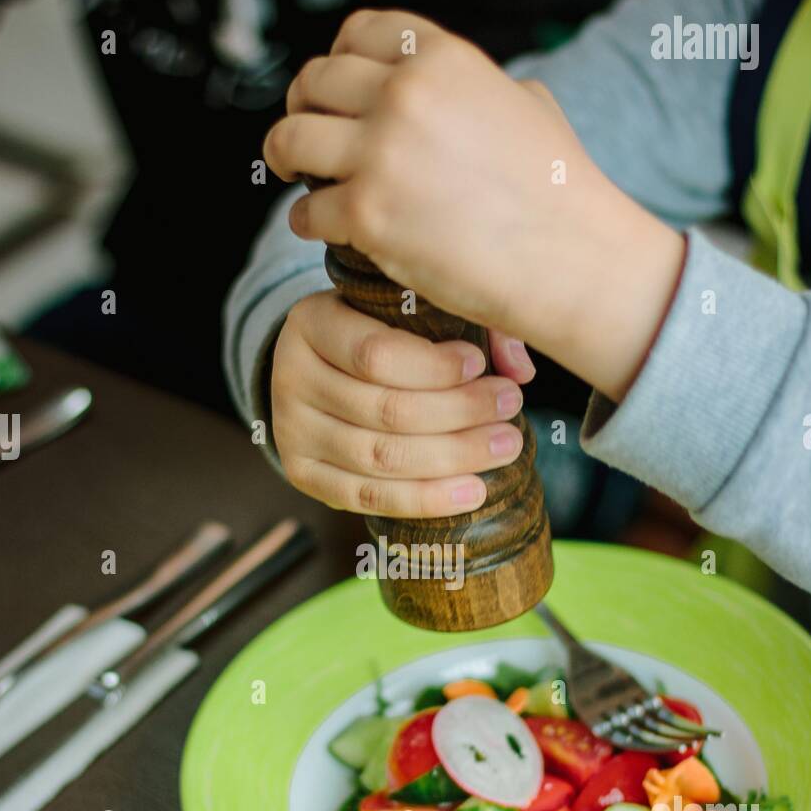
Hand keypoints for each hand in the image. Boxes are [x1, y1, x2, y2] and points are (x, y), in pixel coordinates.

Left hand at [265, 10, 685, 401]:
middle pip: (313, 83)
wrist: (571, 257)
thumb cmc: (558, 191)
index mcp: (441, 58)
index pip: (356, 34)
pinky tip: (320, 227)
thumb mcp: (523, 103)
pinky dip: (307, 220)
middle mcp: (405, 94)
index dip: (335, 63)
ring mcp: (381, 154)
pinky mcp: (368, 215)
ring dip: (286, 158)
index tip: (331, 92)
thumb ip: (471, 87)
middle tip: (305, 139)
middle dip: (302, 108)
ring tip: (295, 176)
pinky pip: (306, 210)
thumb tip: (443, 92)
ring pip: (291, 139)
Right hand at [271, 290, 535, 516]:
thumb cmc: (377, 333)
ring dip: (453, 456)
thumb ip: (466, 322)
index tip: (482, 366)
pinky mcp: (303, 475)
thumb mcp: (407, 311)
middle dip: (459, 412)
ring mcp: (292, 432)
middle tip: (509, 407)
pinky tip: (472, 491)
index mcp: (311, 322)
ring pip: (381, 458)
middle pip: (385, 410)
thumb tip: (519, 369)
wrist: (320, 372)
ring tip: (504, 446)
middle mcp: (291, 377)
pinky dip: (425, 499)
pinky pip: (368, 498)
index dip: (435, 367)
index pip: (375, 354)